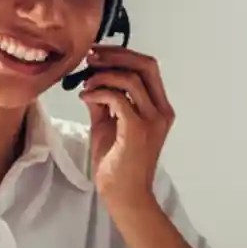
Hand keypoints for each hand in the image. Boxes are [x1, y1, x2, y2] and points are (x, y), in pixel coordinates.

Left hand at [78, 46, 175, 208]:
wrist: (124, 194)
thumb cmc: (118, 164)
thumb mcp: (109, 125)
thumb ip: (105, 101)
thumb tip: (91, 80)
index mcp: (159, 108)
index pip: (148, 67)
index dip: (123, 54)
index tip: (99, 53)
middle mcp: (161, 111)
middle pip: (146, 65)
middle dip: (116, 55)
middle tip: (91, 57)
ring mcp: (152, 120)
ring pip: (130, 79)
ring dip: (102, 76)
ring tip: (86, 86)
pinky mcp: (137, 130)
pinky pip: (117, 98)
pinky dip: (98, 92)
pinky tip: (85, 98)